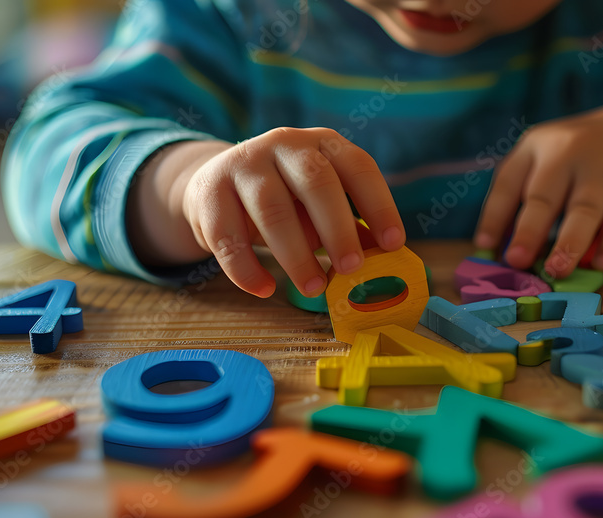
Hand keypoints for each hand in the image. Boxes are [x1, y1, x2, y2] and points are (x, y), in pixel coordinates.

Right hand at [131, 128, 404, 297]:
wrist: (214, 185)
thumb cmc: (285, 199)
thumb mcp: (319, 205)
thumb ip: (350, 227)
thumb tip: (386, 263)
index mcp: (322, 144)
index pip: (358, 167)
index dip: (379, 205)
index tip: (393, 244)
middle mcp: (284, 144)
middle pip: (316, 182)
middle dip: (337, 229)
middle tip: (352, 269)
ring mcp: (244, 163)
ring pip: (271, 209)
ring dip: (295, 254)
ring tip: (314, 287)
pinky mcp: (208, 191)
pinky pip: (227, 235)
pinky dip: (247, 269)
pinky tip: (265, 290)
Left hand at [473, 96, 602, 277]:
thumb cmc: (586, 159)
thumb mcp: (553, 161)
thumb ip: (531, 200)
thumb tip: (504, 254)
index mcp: (535, 146)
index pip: (507, 182)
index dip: (494, 217)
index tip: (485, 248)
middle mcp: (566, 151)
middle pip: (544, 195)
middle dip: (528, 230)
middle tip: (516, 261)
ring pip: (584, 208)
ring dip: (570, 242)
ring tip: (557, 270)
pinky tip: (602, 265)